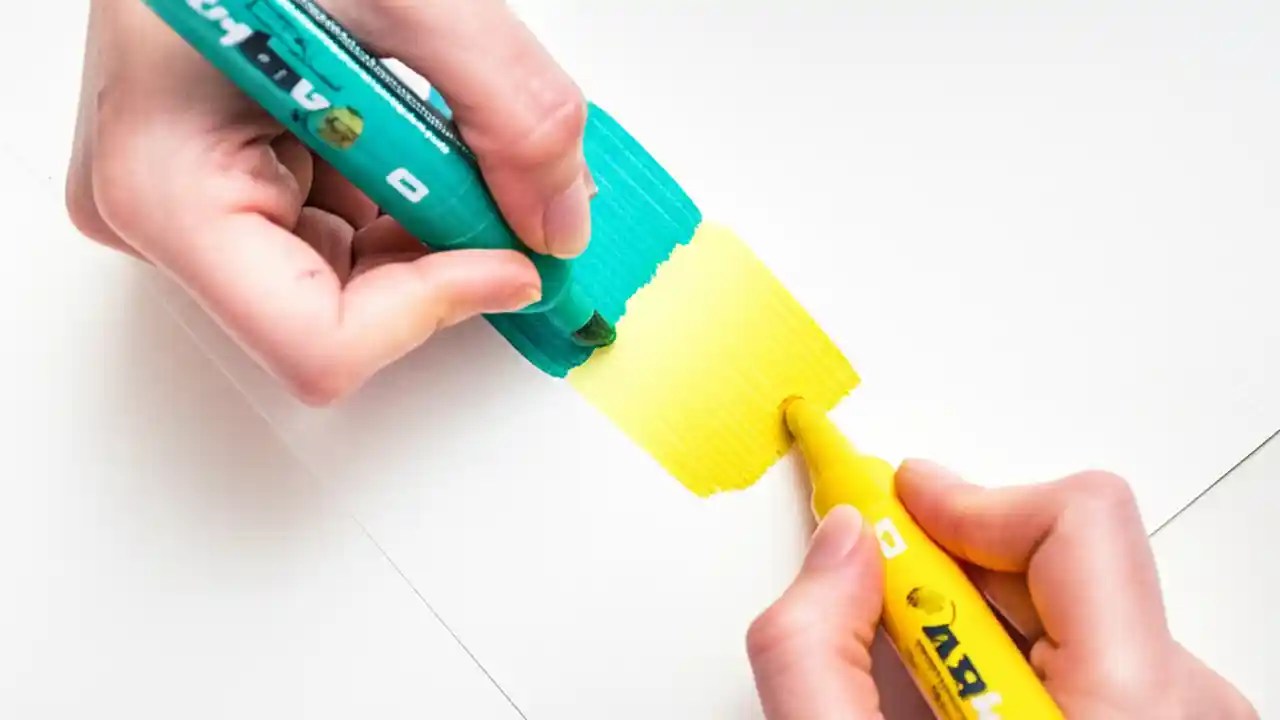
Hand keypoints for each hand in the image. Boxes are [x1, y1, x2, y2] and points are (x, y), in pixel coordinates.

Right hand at [67, 0, 592, 404]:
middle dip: (440, 259)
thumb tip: (559, 223)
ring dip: (426, 223)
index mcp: (169, 187)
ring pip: (352, 284)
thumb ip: (505, 104)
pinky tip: (406, 129)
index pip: (321, 343)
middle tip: (496, 180)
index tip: (512, 255)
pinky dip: (401, 197)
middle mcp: (166, 219)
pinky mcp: (230, 187)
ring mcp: (197, 208)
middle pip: (343, 320)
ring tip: (437, 128)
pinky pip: (341, 235)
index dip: (436, 307)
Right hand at [746, 463, 1258, 718]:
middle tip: (886, 611)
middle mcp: (1188, 717)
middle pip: (1072, 563)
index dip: (967, 501)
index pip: (1076, 524)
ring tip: (938, 703)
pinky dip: (1033, 669)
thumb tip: (839, 551)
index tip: (898, 502)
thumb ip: (814, 656)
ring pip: (1089, 613)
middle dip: (961, 575)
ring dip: (996, 631)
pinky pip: (1112, 660)